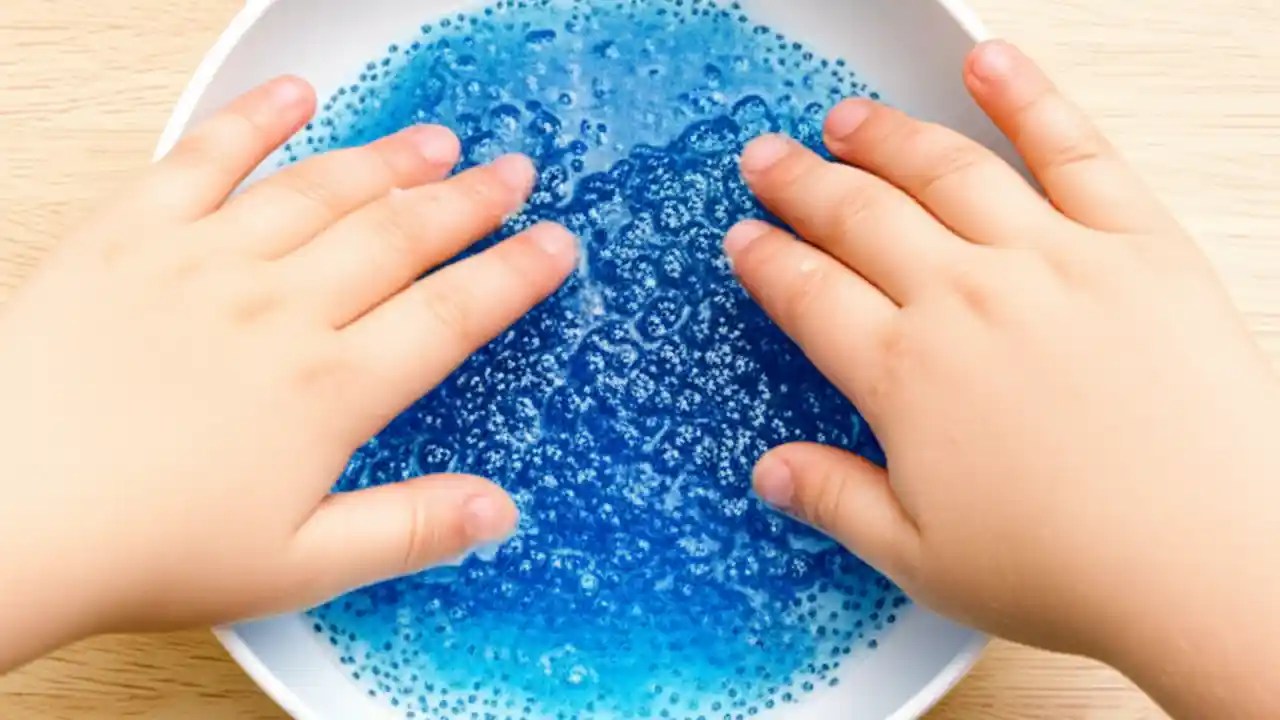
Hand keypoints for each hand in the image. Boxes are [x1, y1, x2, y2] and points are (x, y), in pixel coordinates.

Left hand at [0, 77, 575, 668]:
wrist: (1, 516)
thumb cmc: (143, 547)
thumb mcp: (299, 565)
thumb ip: (409, 529)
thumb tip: (499, 510)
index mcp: (328, 389)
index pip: (450, 315)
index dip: (514, 276)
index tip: (555, 245)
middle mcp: (279, 309)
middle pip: (400, 236)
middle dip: (469, 203)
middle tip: (513, 172)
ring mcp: (205, 261)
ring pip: (322, 190)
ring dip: (389, 160)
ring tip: (437, 141)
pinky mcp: (133, 236)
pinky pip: (205, 157)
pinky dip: (255, 120)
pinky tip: (295, 98)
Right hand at [725, 41, 1279, 717]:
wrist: (1213, 563)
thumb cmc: (1073, 570)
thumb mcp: (923, 558)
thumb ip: (836, 500)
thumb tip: (770, 472)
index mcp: (906, 376)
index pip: (809, 295)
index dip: (767, 261)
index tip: (744, 237)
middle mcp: (965, 300)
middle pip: (859, 217)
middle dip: (800, 183)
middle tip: (767, 158)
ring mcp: (1049, 260)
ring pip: (944, 170)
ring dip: (883, 136)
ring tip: (846, 119)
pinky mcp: (1132, 242)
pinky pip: (1071, 148)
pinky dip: (1026, 96)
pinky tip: (987, 62)